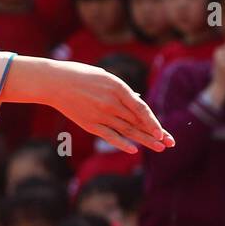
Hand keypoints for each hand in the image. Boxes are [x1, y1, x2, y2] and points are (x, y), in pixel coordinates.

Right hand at [7, 58, 173, 154]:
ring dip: (144, 141)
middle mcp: (111, 103)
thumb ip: (122, 92)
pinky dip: (122, 143)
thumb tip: (138, 100)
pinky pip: (109, 136)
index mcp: (117, 87)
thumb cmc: (81, 75)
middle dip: (155, 134)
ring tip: (159, 148)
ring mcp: (100, 115)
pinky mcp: (90, 124)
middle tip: (170, 143)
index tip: (163, 133)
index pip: (141, 109)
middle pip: (137, 122)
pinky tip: (133, 150)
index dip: (153, 122)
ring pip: (127, 131)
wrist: (55, 82)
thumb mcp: (105, 77)